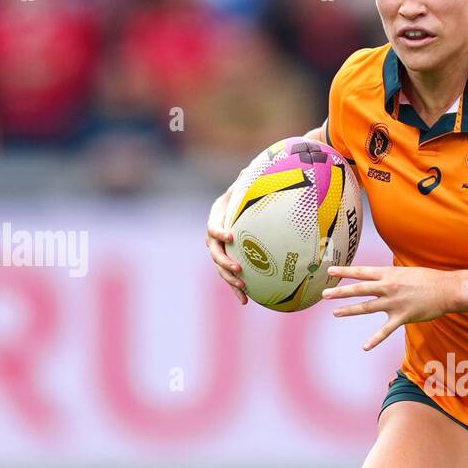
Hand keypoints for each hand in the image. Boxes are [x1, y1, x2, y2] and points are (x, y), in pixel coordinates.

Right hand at [205, 181, 247, 304]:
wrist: (247, 202)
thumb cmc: (249, 190)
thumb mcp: (250, 182)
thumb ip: (250, 178)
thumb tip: (254, 167)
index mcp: (218, 215)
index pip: (213, 226)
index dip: (219, 232)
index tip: (231, 236)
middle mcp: (215, 235)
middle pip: (214, 251)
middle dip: (224, 261)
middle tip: (238, 267)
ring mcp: (221, 249)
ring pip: (220, 267)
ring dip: (229, 278)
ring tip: (243, 287)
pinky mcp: (230, 260)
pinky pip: (230, 276)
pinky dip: (236, 289)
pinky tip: (245, 301)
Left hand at [322, 265, 454, 350]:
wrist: (447, 290)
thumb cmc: (429, 279)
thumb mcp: (406, 272)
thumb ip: (391, 275)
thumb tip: (380, 277)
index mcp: (388, 274)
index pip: (361, 272)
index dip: (344, 272)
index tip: (329, 271)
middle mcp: (388, 287)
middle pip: (358, 289)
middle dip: (339, 292)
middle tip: (324, 294)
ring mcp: (394, 302)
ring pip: (366, 307)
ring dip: (349, 310)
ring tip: (336, 313)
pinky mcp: (402, 317)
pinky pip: (385, 330)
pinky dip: (374, 340)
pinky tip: (365, 347)